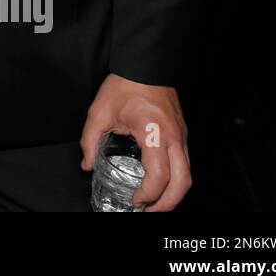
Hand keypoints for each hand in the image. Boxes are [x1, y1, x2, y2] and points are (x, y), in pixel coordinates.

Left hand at [80, 73, 190, 210]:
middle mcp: (173, 137)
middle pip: (183, 182)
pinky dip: (176, 179)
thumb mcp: (100, 112)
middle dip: (168, 203)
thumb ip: (90, 140)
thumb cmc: (125, 85)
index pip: (159, 175)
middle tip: (149, 210)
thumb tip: (87, 164)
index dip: (148, 194)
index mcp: (153, 132)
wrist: (145, 64)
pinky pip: (185, 163)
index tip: (135, 200)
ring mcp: (181, 136)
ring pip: (188, 174)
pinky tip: (161, 183)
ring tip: (155, 202)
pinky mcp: (182, 133)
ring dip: (174, 193)